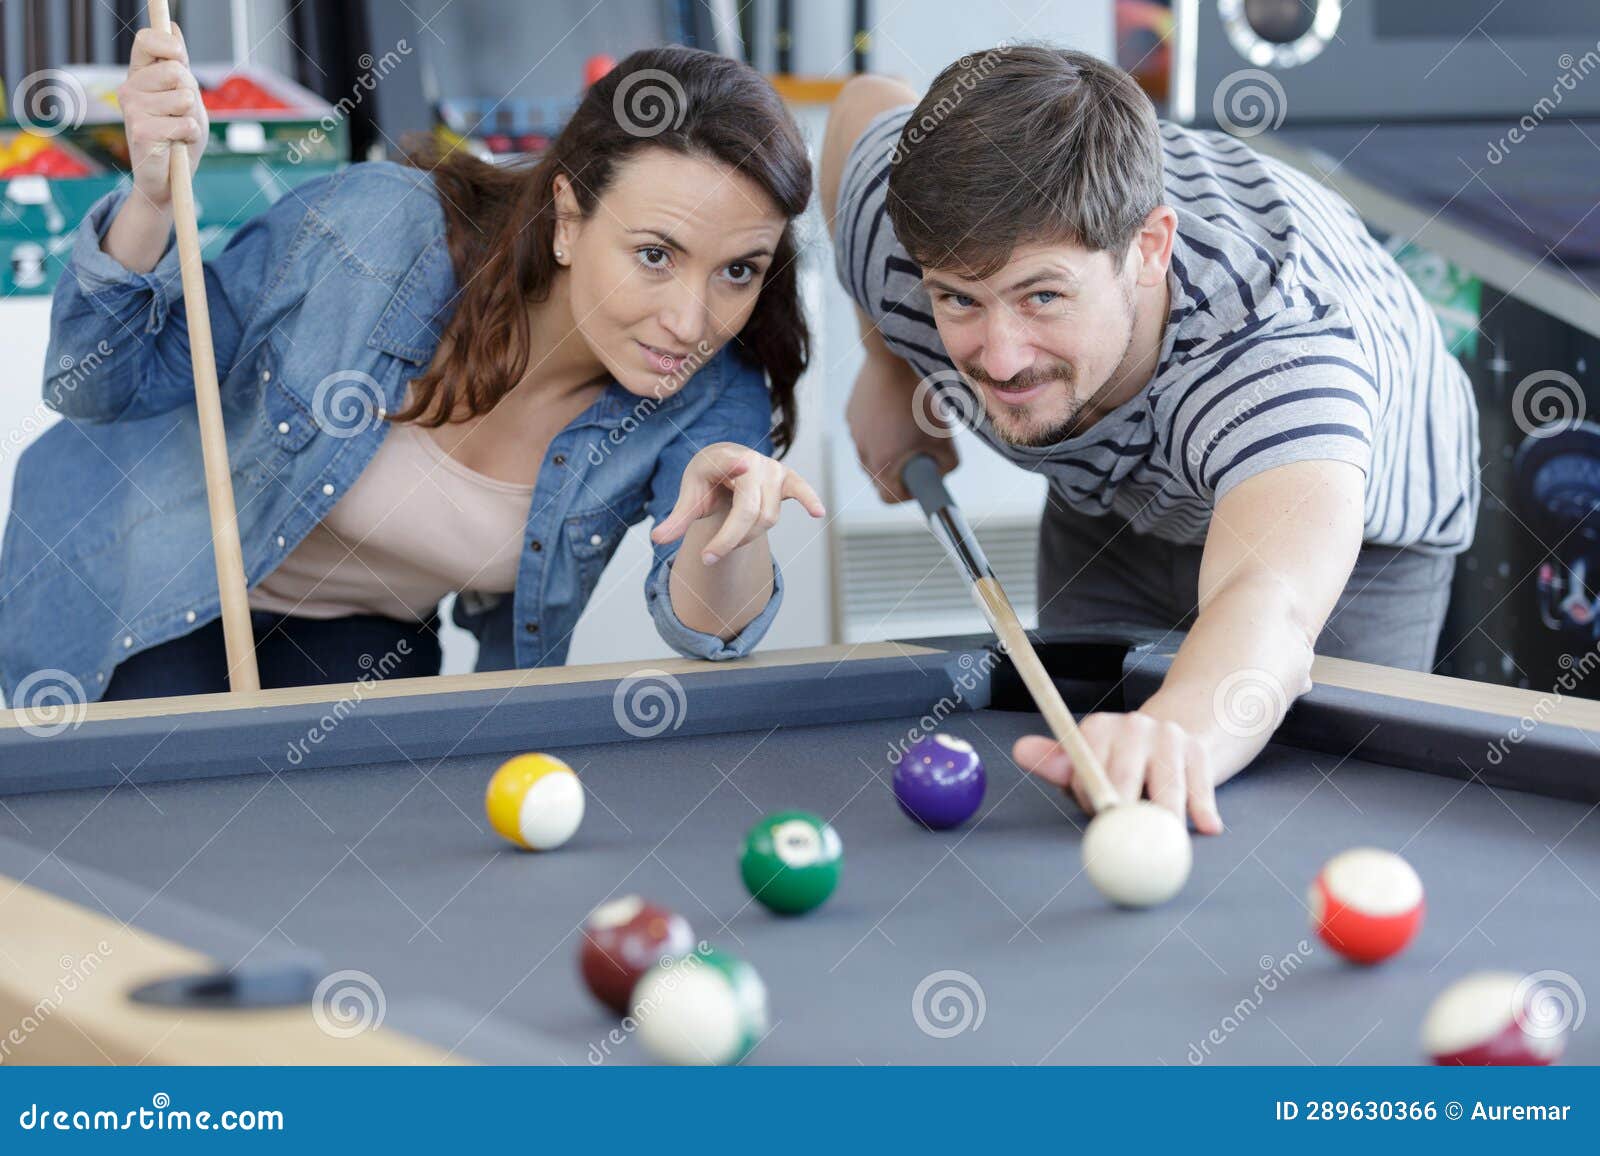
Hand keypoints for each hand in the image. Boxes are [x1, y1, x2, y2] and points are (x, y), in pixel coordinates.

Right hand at [120, 25, 207, 208]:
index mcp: (140, 76)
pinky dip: (190, 135)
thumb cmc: (179, 137)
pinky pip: (185, 123)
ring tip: (178, 131)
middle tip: (181, 114)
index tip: (180, 56)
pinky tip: (176, 145)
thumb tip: (173, 26)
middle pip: (175, 70)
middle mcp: (129, 88)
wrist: (170, 180)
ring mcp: (132, 109)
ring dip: (191, 117)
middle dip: (190, 93)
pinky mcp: (140, 131)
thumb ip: (179, 65)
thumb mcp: (186, 97)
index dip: (168, 44)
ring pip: (183, 97)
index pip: (147, 40)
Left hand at [651, 443, 825, 563]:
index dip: (736, 466)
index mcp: (723, 459)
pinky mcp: (788, 479)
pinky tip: (817, 512)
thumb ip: (677, 520)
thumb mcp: (690, 496)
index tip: (744, 466)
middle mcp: (752, 461)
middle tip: (707, 558)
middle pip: (749, 511)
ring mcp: (772, 470)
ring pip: (768, 518)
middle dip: (729, 539)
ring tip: (730, 536)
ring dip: (747, 536)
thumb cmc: (706, 481)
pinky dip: (809, 500)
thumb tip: (657, 540)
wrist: (725, 462)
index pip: (729, 465)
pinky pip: (802, 490)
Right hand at [847, 355, 959, 502]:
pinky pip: (866, 428)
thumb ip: (946, 466)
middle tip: (922, 448)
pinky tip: (897, 404)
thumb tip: (940, 472)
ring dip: (890, 444)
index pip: (889, 497)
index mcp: (881, 465)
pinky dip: (880, 424)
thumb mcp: (944, 440)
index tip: (921, 479)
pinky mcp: (851, 412)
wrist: (893, 359)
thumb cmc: (919, 401)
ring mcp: (853, 430)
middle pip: (880, 474)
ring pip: (872, 449)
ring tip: (910, 420)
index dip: (908, 493)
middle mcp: (862, 451)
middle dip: (901, 467)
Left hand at [1013, 712, 1223, 834]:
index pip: (1087, 769)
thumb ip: (1055, 764)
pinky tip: (1205, 827)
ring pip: (1166, 790)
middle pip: (1124, 780)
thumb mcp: (1085, 762)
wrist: (1174, 733)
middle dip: (1124, 817)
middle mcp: (1134, 725)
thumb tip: (1019, 750)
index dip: (1092, 799)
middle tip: (1127, 842)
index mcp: (1099, 727)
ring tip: (1162, 845)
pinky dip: (1202, 813)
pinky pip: (1199, 790)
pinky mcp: (1199, 752)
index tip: (1100, 816)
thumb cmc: (1119, 762)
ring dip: (1164, 823)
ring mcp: (1169, 737)